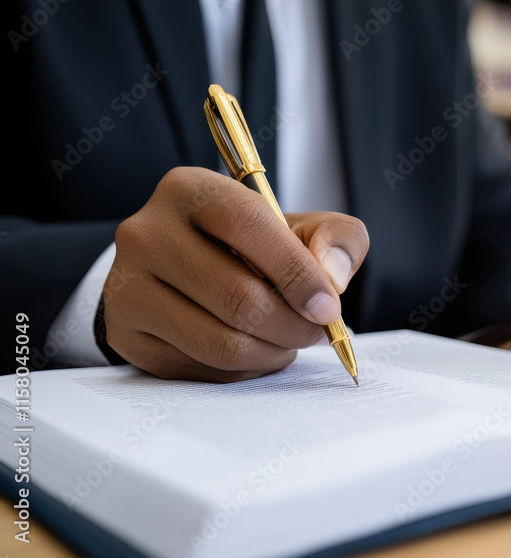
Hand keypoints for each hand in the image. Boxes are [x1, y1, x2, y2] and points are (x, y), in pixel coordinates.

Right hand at [102, 167, 368, 381]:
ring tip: (289, 341)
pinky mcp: (126, 332)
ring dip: (273, 352)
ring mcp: (127, 284)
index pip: (247, 223)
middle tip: (317, 331)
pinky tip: (255, 349)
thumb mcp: (303, 228)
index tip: (328, 306)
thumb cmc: (253, 247)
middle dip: (294, 325)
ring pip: (221, 341)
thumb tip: (331, 275)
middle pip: (238, 296)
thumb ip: (336, 238)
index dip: (296, 271)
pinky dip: (245, 369)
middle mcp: (146, 232)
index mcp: (190, 189)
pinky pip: (202, 367)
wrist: (185, 272)